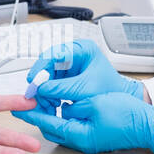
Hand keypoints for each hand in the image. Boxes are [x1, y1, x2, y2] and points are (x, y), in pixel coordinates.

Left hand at [11, 91, 153, 153]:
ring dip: (51, 113)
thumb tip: (59, 104)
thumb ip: (72, 104)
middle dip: (39, 113)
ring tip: (43, 99)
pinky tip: (62, 104)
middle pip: (51, 128)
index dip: (32, 113)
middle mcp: (81, 141)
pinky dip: (63, 115)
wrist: (148, 124)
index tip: (18, 106)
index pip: (48, 123)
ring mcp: (87, 140)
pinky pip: (72, 126)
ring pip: (61, 127)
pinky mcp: (93, 135)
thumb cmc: (127, 114)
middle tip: (29, 99)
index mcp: (79, 135)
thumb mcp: (95, 103)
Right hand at [25, 39, 142, 113]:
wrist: (120, 100)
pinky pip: (50, 84)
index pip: (54, 53)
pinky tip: (51, 104)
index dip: (41, 67)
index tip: (34, 80)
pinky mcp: (66, 78)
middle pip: (47, 65)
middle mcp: (73, 55)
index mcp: (82, 49)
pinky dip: (48, 95)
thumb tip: (41, 89)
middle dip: (41, 82)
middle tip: (35, 95)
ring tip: (46, 103)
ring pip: (46, 76)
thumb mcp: (86, 89)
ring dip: (43, 90)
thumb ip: (63, 88)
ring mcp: (68, 66)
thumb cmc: (110, 90)